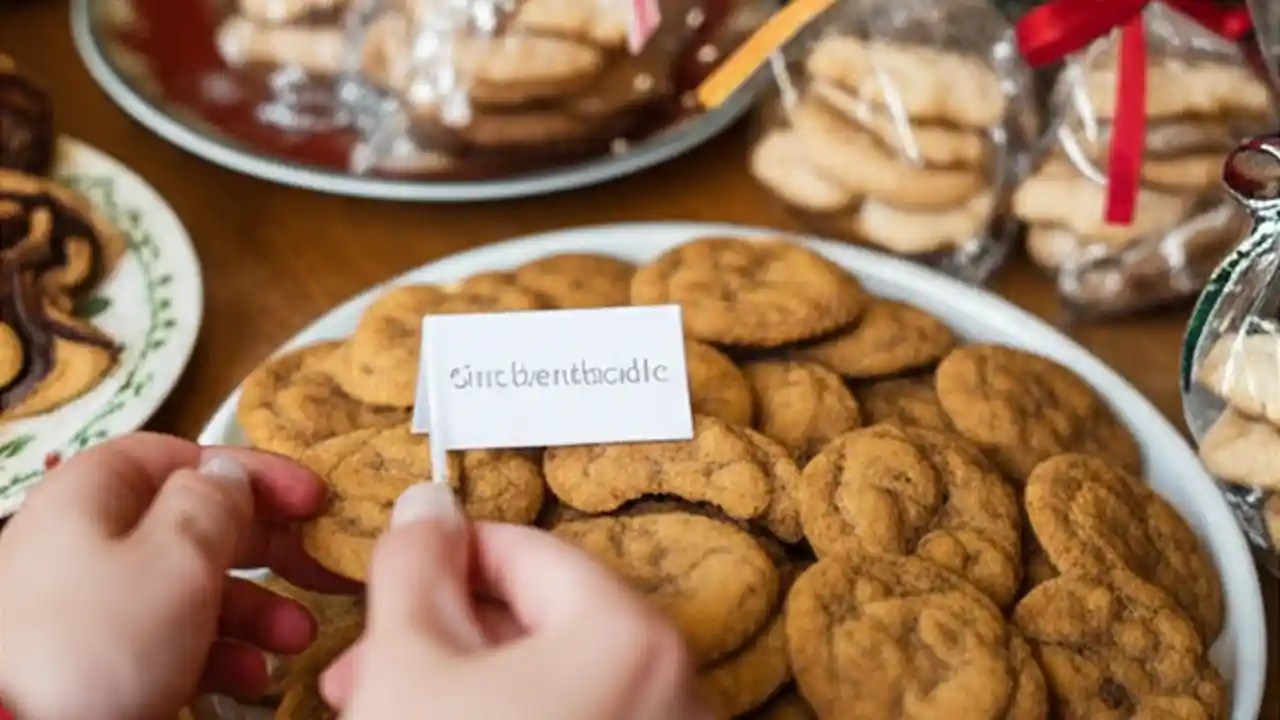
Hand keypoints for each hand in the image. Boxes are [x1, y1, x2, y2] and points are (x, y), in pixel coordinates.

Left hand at [0, 432, 353, 719]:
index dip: (255, 472)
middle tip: (322, 570)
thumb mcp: (176, 558)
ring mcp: (88, 605)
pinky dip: (215, 653)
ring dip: (254, 611)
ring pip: (189, 589)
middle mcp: (89, 540)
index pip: (185, 456)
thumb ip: (215, 505)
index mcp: (96, 493)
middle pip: (195, 526)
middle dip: (268, 552)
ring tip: (296, 638)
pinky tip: (251, 677)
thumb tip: (228, 473)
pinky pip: (167, 640)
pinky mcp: (93, 662)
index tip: (315, 499)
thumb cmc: (102, 639)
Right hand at [322, 482, 711, 719]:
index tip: (393, 577)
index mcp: (628, 635)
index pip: (525, 548)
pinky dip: (515, 712)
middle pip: (541, 617)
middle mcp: (674, 681)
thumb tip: (427, 504)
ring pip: (554, 675)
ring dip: (467, 679)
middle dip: (443, 632)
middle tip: (371, 660)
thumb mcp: (408, 664)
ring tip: (390, 701)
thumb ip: (416, 566)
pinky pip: (579, 712)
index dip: (443, 555)